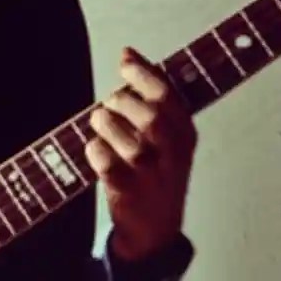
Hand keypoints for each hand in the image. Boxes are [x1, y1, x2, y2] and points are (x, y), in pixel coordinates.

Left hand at [84, 46, 196, 261]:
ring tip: (102, 125)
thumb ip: (151, 94)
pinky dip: (94, 149)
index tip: (125, 61)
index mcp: (186, 134)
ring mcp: (150, 174)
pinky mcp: (126, 190)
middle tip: (110, 106)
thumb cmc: (158, 170)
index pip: (167, 94)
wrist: (155, 227)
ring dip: (103, 123)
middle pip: (145, 113)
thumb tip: (128, 53)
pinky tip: (99, 153)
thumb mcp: (168, 135)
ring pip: (120, 134)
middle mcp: (173, 153)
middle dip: (120, 102)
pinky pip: (102, 157)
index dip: (142, 73)